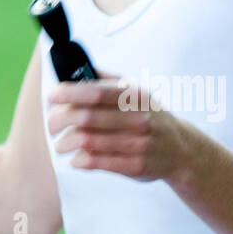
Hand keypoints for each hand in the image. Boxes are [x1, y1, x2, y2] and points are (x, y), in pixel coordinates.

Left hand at [46, 72, 187, 182]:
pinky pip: (98, 163)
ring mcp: (137, 144)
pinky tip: (75, 158)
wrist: (181, 150)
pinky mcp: (134, 166)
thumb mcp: (138, 92)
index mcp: (135, 97)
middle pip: (87, 118)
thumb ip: (109, 81)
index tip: (51, 96)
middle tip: (51, 124)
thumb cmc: (152, 118)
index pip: (95, 93)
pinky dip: (80, 160)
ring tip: (59, 144)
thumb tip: (80, 67)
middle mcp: (138, 119)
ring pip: (89, 142)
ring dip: (66, 143)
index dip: (69, 94)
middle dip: (61, 120)